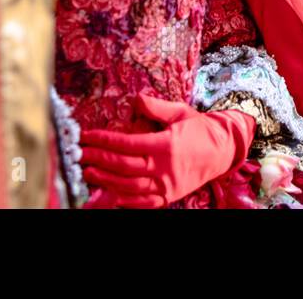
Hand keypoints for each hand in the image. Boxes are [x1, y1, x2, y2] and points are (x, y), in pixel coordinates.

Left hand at [80, 94, 256, 208]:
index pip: (127, 144)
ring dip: (105, 180)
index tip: (87, 136)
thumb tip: (135, 99)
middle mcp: (165, 168)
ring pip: (129, 186)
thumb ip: (156, 107)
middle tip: (79, 154)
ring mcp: (167, 185)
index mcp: (167, 144)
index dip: (104, 140)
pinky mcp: (169, 196)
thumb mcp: (180, 112)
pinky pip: (143, 203)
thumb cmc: (200, 129)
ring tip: (88, 172)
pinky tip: (111, 194)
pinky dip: (126, 201)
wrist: (223, 151)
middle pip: (123, 166)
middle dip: (98, 159)